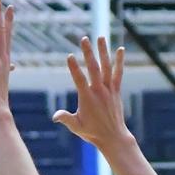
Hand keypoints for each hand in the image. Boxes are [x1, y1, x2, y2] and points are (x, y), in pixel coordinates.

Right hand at [52, 35, 130, 150]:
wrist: (113, 136)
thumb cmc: (92, 132)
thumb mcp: (76, 126)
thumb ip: (66, 118)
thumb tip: (55, 116)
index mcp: (87, 98)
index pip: (79, 79)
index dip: (74, 68)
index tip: (70, 56)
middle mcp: (99, 91)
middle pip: (93, 68)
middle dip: (88, 53)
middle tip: (84, 39)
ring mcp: (109, 89)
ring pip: (106, 67)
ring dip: (103, 51)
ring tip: (100, 37)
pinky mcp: (116, 90)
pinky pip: (118, 73)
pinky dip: (119, 61)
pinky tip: (120, 49)